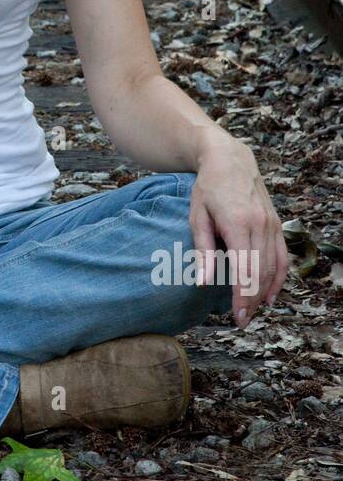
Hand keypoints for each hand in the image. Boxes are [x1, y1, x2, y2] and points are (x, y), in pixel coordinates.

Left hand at [190, 133, 287, 327]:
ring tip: (253, 311)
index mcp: (238, 223)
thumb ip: (202, 251)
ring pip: (274, 266)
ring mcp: (272, 224)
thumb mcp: (197, 216)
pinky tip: (270, 294)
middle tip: (242, 320)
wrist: (229, 159)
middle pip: (261, 272)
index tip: (237, 315)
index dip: (242, 295)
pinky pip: (283, 256)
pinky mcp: (277, 223)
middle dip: (252, 299)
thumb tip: (202, 283)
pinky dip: (279, 277)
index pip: (244, 269)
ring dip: (264, 291)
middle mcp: (259, 224)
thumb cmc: (207, 188)